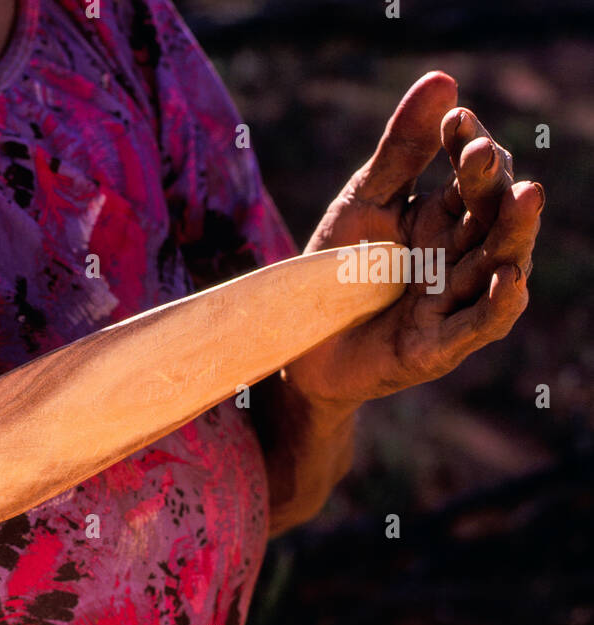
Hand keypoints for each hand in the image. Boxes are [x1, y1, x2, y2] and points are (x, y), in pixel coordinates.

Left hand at [286, 71, 542, 407]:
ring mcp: (454, 302)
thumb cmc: (335, 268)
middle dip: (492, 184)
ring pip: (497, 265)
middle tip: (482, 152)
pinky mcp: (438, 347)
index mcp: (446, 218)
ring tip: (526, 195)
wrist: (295, 340)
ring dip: (513, 233)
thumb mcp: (364, 203)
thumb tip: (443, 79)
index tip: (455, 118)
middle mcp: (460, 257)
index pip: (474, 175)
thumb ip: (401, 152)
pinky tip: (509, 276)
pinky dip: (497, 303)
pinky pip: (479, 326)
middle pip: (492, 216)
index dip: (468, 146)